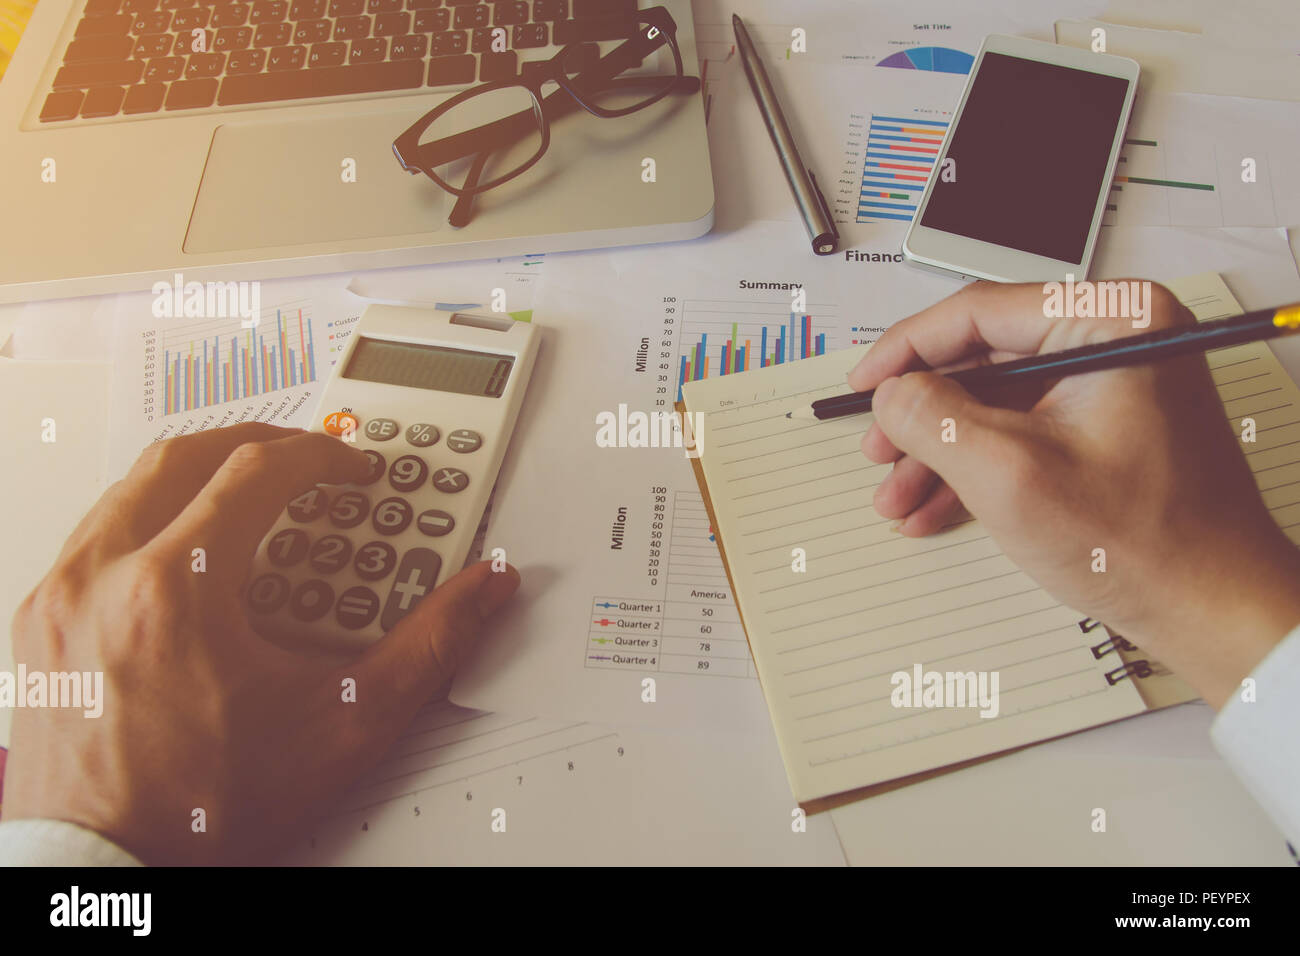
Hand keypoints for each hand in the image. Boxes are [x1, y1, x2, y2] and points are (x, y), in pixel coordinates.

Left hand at [4, 423, 519, 863]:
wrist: (112, 873)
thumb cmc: (205, 812)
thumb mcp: (346, 728)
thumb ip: (427, 646)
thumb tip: (480, 591)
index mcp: (177, 590)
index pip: (256, 472)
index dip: (319, 460)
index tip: (349, 475)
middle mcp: (102, 579)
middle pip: (180, 456)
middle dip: (255, 443)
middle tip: (303, 456)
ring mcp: (59, 599)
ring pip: (125, 488)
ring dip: (195, 474)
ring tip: (247, 489)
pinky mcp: (38, 626)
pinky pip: (92, 534)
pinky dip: (147, 518)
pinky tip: (183, 549)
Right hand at [849, 281, 1299, 708]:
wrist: (1213, 610)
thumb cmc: (1146, 543)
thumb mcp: (1009, 474)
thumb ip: (933, 420)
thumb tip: (890, 394)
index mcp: (1112, 321)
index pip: (978, 312)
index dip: (905, 350)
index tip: (864, 384)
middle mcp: (1117, 339)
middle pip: (981, 359)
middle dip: (921, 415)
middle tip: (878, 449)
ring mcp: (1113, 384)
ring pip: (994, 401)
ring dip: (939, 450)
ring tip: (899, 494)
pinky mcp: (1105, 425)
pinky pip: (1020, 430)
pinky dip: (974, 467)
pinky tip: (935, 505)